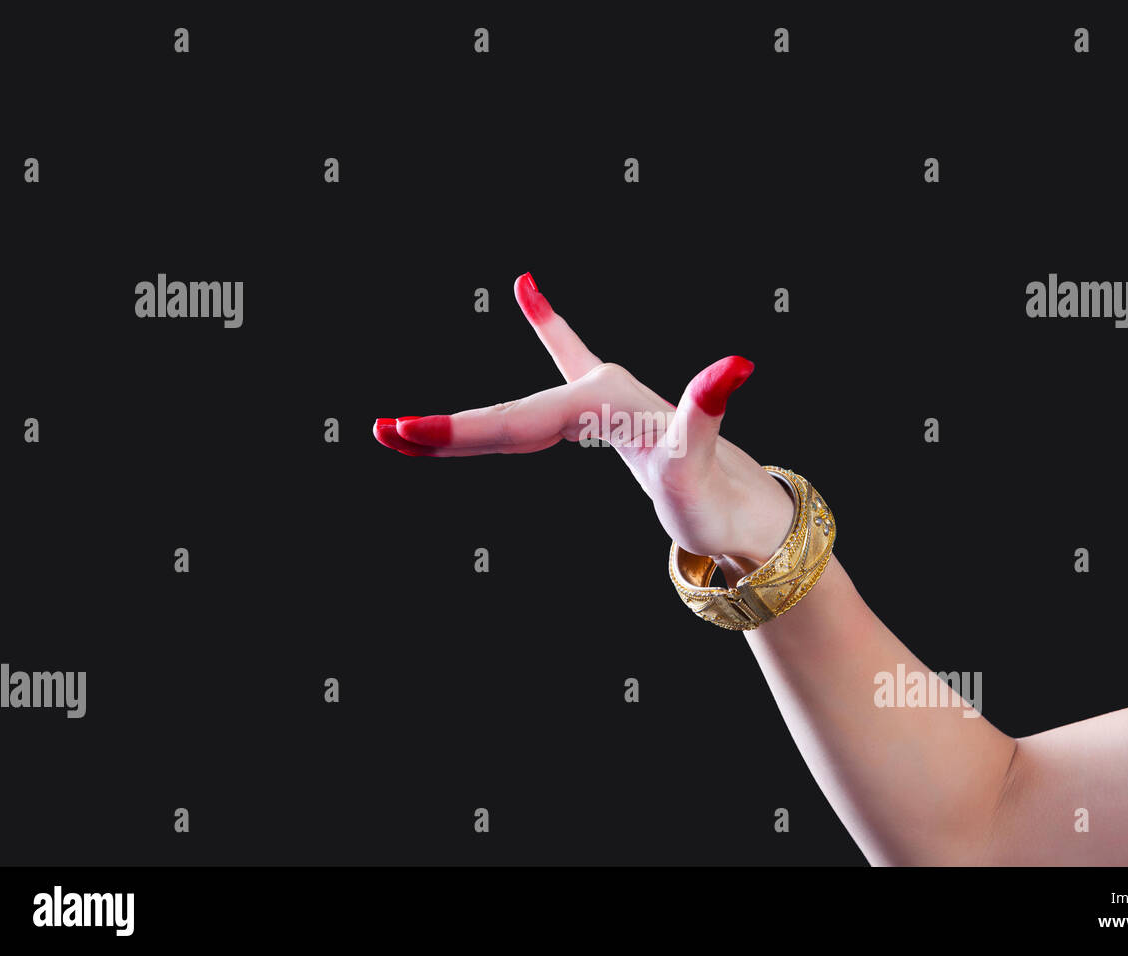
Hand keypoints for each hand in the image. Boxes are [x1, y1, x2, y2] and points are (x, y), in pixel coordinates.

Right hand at [373, 273, 793, 570]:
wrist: (742, 507)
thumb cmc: (717, 495)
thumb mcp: (702, 461)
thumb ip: (707, 408)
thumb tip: (738, 364)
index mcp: (601, 399)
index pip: (519, 419)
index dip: (463, 430)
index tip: (410, 435)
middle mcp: (598, 388)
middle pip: (510, 413)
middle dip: (448, 428)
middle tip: (385, 434)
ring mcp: (601, 394)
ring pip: (520, 407)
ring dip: (468, 416)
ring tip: (407, 423)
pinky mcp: (607, 407)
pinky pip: (565, 359)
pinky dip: (547, 328)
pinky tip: (529, 292)